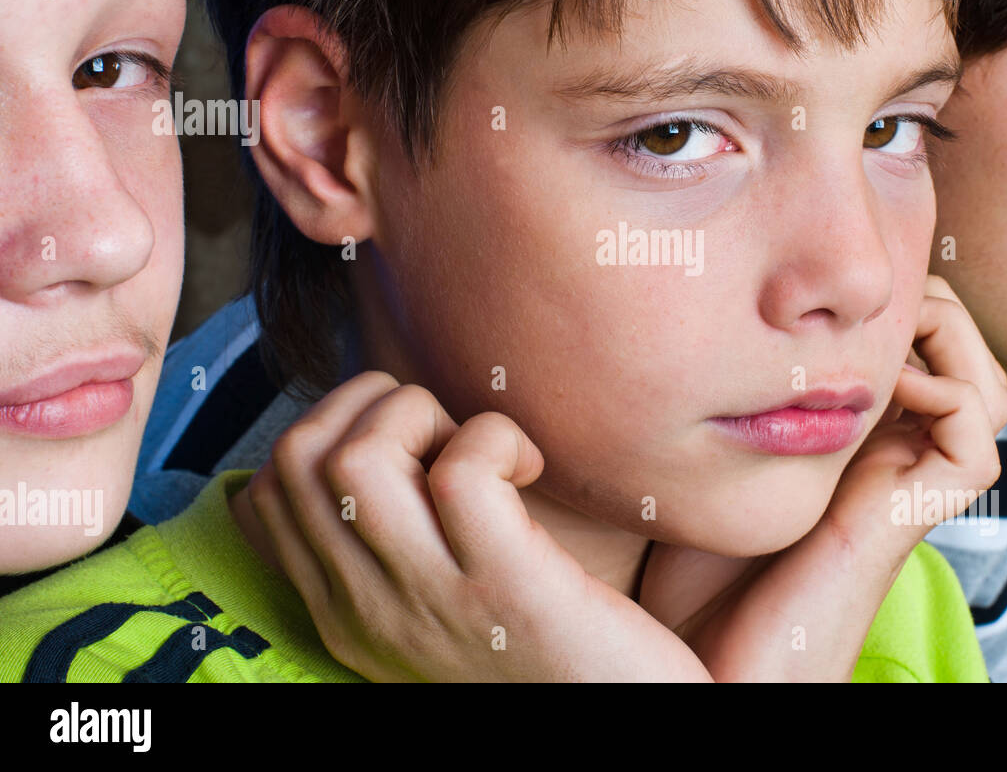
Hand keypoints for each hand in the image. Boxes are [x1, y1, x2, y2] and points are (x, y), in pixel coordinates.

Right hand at [247, 371, 711, 681]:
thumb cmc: (544, 648)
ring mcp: (434, 602)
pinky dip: (494, 438)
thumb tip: (379, 440)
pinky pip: (461, 474)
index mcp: (346, 611)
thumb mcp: (438, 605)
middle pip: (296, 456)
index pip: (266, 489)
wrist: (619, 724)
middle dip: (371, 403)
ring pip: (355, 459)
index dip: (332, 425)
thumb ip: (393, 545)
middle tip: (447, 435)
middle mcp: (369, 611)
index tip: (408, 441)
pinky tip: (530, 468)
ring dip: (422, 415)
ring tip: (484, 451)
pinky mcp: (510, 590)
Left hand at [637, 276, 1006, 680]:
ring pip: (986, 385)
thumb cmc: (693, 557)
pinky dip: (948, 393)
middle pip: (961, 351)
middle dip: (927, 301)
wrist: (707, 654)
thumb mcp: (710, 446)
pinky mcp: (912, 514)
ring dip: (949, 335)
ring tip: (883, 327)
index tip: (826, 286)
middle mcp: (891, 451)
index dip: (890, 296)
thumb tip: (723, 325)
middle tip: (865, 294)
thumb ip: (730, 394)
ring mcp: (906, 481)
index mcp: (854, 432)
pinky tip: (887, 387)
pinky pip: (977, 439)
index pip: (913, 339)